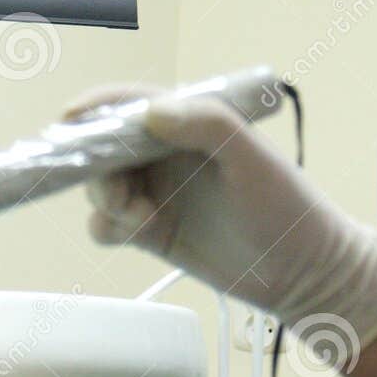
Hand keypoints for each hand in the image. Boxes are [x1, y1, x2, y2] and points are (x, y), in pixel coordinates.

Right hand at [69, 84, 376, 349]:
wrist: (305, 273)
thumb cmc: (287, 205)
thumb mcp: (252, 157)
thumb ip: (206, 125)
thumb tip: (149, 112)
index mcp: (192, 124)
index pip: (134, 103)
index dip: (99, 106)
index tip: (71, 118)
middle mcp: (168, 154)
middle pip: (107, 147)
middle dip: (96, 164)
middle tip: (116, 190)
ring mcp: (159, 193)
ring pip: (102, 186)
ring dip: (105, 197)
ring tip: (138, 216)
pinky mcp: (153, 232)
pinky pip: (109, 224)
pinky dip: (107, 226)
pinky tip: (135, 231)